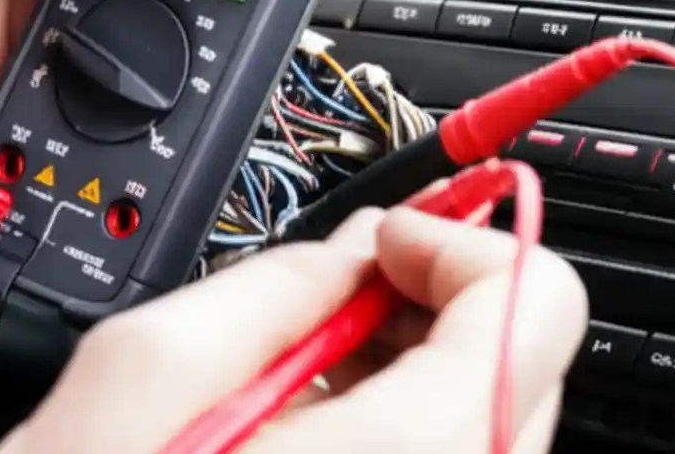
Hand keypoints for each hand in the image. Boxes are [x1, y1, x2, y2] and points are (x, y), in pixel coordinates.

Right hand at [0, 208, 589, 452]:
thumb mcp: (138, 379)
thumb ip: (270, 286)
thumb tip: (349, 251)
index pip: (535, 304)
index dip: (460, 242)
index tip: (384, 242)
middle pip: (525, 362)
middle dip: (436, 300)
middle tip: (341, 293)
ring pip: (495, 421)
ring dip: (417, 367)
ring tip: (304, 377)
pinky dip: (407, 428)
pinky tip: (313, 432)